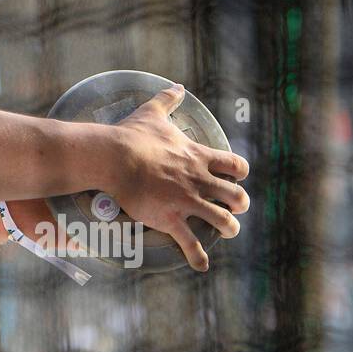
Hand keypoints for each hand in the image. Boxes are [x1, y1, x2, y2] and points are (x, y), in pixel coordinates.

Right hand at [107, 85, 249, 270]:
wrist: (113, 156)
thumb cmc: (132, 135)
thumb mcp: (153, 113)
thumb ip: (168, 99)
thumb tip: (177, 87)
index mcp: (198, 157)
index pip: (235, 166)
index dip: (239, 174)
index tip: (234, 178)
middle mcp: (199, 180)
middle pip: (238, 196)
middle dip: (239, 204)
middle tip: (231, 208)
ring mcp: (187, 201)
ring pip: (223, 221)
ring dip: (228, 228)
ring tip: (225, 231)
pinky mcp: (170, 218)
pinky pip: (191, 243)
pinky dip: (198, 256)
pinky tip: (202, 265)